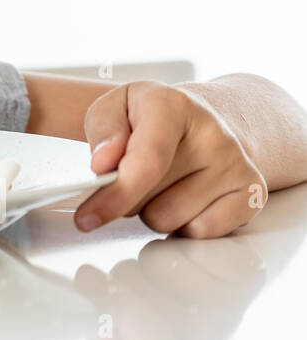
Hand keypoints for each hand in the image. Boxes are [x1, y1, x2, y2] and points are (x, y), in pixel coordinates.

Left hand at [76, 80, 266, 238]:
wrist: (201, 120)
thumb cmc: (149, 118)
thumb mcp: (113, 108)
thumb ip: (102, 132)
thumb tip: (103, 164)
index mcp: (172, 106)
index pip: (146, 161)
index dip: (115, 195)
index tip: (87, 217)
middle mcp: (214, 134)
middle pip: (148, 199)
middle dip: (125, 198)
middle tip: (131, 174)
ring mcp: (237, 164)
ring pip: (169, 221)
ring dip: (153, 210)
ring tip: (160, 182)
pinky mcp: (253, 193)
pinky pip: (200, 233)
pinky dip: (183, 223)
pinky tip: (185, 197)